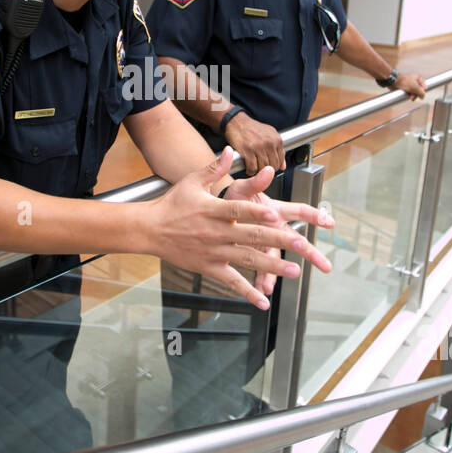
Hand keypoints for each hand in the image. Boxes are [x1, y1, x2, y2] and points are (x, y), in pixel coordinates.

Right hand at [146, 148, 332, 309]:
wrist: (150, 230)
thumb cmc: (173, 204)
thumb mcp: (192, 182)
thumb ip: (215, 168)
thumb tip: (231, 151)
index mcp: (214, 210)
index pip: (238, 211)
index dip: (256, 213)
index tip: (274, 215)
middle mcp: (216, 232)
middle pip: (251, 236)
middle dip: (278, 241)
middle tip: (301, 244)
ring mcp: (214, 252)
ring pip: (247, 260)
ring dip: (272, 267)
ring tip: (294, 271)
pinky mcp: (209, 267)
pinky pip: (232, 282)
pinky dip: (248, 292)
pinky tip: (264, 301)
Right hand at [223, 111, 285, 175]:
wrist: (237, 122)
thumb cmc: (252, 129)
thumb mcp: (269, 135)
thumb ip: (278, 150)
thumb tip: (283, 166)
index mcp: (276, 139)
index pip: (280, 160)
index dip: (274, 166)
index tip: (268, 167)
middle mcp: (269, 143)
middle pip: (272, 166)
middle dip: (266, 170)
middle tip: (260, 169)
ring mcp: (258, 146)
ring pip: (262, 168)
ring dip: (258, 172)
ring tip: (254, 169)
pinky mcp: (247, 150)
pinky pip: (252, 167)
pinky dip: (250, 171)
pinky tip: (248, 168)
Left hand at [223, 163, 335, 298]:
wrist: (216, 212)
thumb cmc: (232, 197)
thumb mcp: (242, 188)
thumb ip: (255, 182)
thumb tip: (268, 170)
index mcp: (276, 210)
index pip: (300, 211)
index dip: (315, 215)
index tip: (329, 222)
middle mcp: (275, 228)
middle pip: (297, 242)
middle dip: (312, 254)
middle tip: (325, 266)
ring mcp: (266, 243)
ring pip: (277, 259)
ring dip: (278, 272)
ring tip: (276, 283)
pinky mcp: (254, 253)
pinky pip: (260, 268)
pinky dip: (261, 279)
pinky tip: (262, 291)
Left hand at [395, 72, 427, 98]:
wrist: (393, 82)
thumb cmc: (403, 82)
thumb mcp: (415, 87)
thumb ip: (421, 92)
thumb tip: (422, 97)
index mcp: (418, 78)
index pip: (424, 86)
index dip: (422, 91)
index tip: (420, 94)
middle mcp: (415, 81)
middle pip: (419, 90)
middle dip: (416, 95)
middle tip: (412, 97)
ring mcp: (410, 85)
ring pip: (414, 93)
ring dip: (412, 96)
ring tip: (409, 97)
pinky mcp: (406, 88)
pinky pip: (410, 93)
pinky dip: (409, 95)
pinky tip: (407, 96)